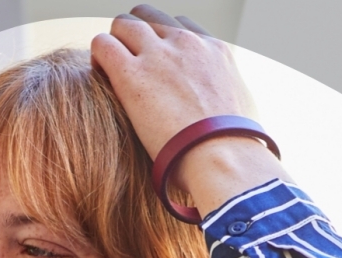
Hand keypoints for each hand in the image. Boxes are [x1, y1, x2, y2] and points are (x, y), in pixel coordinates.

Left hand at [91, 6, 286, 214]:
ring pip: (123, 23)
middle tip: (129, 63)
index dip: (162, 42)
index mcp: (216, 50)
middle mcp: (188, 44)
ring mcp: (159, 55)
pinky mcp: (132, 75)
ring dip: (114, 42)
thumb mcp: (243, 110)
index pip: (181, 26)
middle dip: (135, 35)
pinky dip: (98, 56)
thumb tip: (228, 115)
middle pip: (149, 17)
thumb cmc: (234, 148)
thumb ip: (228, 99)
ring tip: (111, 71)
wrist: (223, 157)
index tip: (157, 64)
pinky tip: (102, 77)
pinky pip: (103, 45)